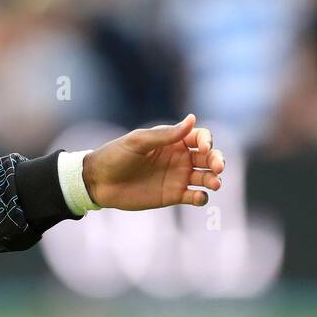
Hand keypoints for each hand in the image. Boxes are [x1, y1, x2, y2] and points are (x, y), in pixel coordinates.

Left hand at [82, 113, 224, 210]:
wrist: (98, 182)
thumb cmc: (115, 156)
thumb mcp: (138, 142)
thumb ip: (165, 134)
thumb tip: (192, 119)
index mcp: (172, 140)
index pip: (200, 137)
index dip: (207, 141)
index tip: (203, 147)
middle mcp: (179, 157)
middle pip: (209, 157)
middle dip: (218, 160)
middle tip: (218, 168)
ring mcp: (178, 177)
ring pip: (206, 177)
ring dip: (214, 180)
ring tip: (215, 183)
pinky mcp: (174, 195)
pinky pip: (195, 196)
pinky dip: (202, 197)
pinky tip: (198, 196)